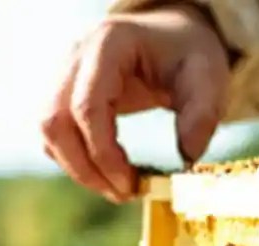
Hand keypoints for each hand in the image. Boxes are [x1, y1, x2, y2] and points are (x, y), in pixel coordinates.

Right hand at [40, 4, 231, 202]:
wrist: (173, 37)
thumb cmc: (189, 54)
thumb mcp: (209, 76)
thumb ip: (203, 114)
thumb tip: (187, 157)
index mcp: (108, 44)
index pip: (87, 106)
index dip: (103, 153)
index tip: (131, 184)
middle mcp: (76, 56)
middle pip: (54, 122)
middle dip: (85, 169)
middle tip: (124, 194)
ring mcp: (64, 74)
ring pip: (49, 133)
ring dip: (78, 169)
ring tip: (119, 189)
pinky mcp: (64, 94)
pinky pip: (55, 135)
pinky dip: (76, 160)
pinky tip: (109, 173)